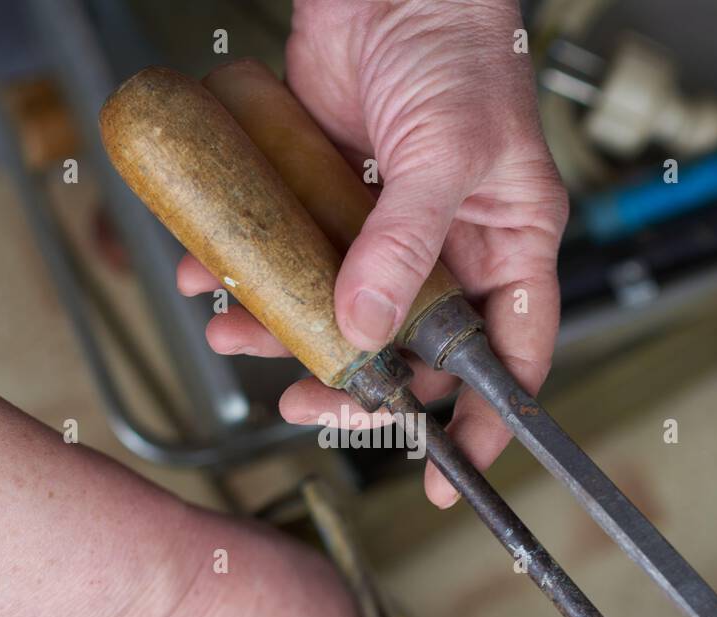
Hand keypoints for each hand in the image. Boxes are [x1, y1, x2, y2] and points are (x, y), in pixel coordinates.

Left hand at [177, 0, 568, 506]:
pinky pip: (289, 257)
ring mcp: (382, 229)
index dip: (481, 421)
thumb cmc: (454, 43)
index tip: (441, 473)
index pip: (507, 356)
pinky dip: (248, 271)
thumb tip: (362, 328)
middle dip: (356, 387)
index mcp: (506, 244)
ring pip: (337, 312)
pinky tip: (209, 272)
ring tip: (233, 332)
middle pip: (410, 352)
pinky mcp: (325, 201)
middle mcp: (446, 248)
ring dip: (283, 331)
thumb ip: (403, 243)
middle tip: (306, 405)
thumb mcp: (447, 151)